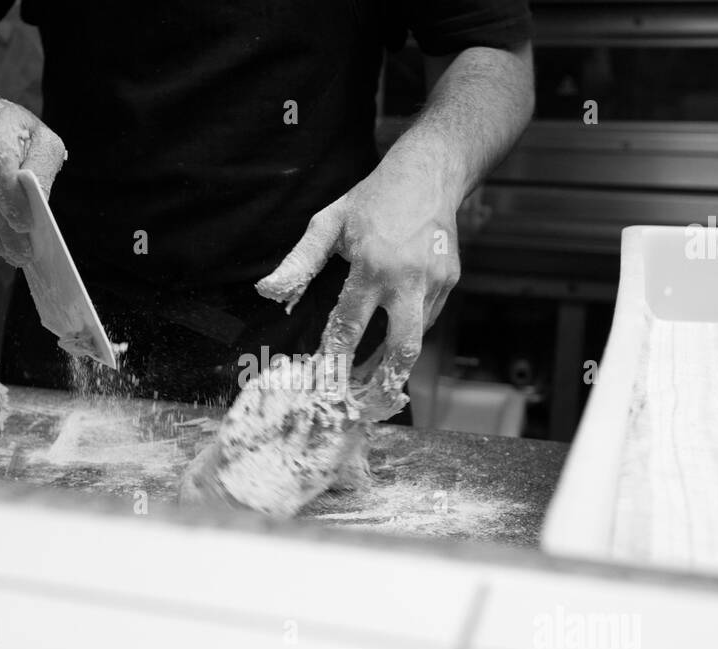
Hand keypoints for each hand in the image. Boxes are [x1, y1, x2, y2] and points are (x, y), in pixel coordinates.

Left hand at [255, 153, 461, 416]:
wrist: (430, 173)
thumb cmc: (373, 198)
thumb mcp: (329, 223)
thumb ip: (299, 262)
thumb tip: (268, 291)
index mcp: (372, 263)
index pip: (349, 325)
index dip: (334, 359)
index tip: (322, 383)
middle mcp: (407, 277)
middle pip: (400, 349)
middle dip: (382, 384)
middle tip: (362, 406)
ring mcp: (434, 282)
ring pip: (416, 339)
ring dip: (392, 367)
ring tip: (370, 386)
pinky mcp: (450, 281)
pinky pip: (427, 320)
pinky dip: (406, 338)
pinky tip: (388, 346)